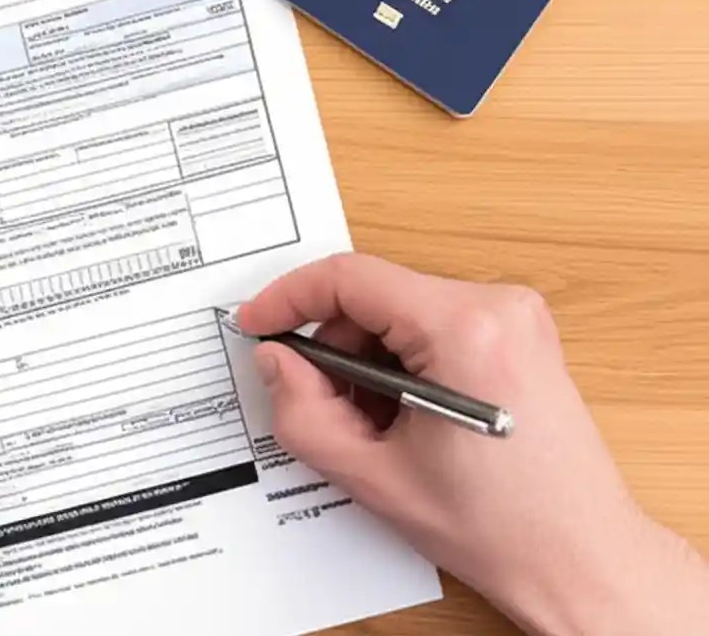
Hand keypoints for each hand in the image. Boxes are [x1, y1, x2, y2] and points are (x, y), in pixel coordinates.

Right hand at [238, 254, 708, 635]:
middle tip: (323, 409)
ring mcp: (515, 316)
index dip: (287, 299)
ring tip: (376, 429)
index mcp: (465, 330)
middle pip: (374, 296)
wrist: (579, 557)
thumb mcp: (374, 476)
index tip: (256, 324)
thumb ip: (304, 413)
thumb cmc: (501, 527)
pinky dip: (399, 364)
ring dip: (366, 362)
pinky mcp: (517, 333)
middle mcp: (498, 306)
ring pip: (399, 313)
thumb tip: (276, 361)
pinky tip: (405, 419)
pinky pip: (431, 326)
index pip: (350, 279)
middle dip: (332, 349)